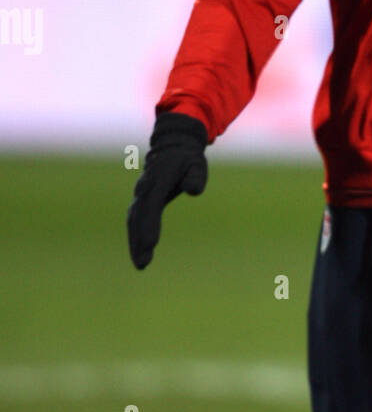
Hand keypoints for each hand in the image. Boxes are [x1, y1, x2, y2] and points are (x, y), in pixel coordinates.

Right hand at [127, 112, 207, 269]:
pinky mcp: (142, 200)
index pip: (151, 206)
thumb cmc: (188, 159)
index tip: (150, 245)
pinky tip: (140, 254)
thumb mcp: (197, 164)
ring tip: (141, 265)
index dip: (150, 226)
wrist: (172, 147)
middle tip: (142, 263)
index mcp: (157, 180)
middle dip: (139, 240)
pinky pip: (135, 220)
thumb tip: (194, 190)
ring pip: (133, 221)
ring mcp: (141, 194)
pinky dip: (135, 236)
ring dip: (135, 242)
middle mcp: (145, 188)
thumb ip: (195, 177)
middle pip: (138, 217)